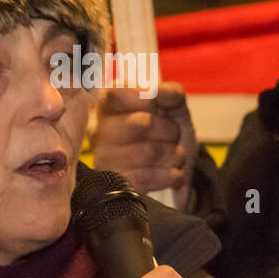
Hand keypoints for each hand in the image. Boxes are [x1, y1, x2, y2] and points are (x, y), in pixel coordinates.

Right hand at [91, 82, 197, 210]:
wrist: (176, 171)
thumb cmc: (168, 135)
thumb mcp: (175, 108)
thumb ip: (171, 93)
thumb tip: (161, 92)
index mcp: (110, 106)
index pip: (117, 94)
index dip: (144, 97)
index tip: (156, 104)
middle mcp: (101, 131)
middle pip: (141, 123)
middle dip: (169, 130)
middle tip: (172, 135)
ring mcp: (107, 160)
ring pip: (149, 152)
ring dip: (174, 154)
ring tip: (173, 156)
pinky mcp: (117, 185)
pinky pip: (150, 177)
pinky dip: (171, 175)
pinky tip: (170, 173)